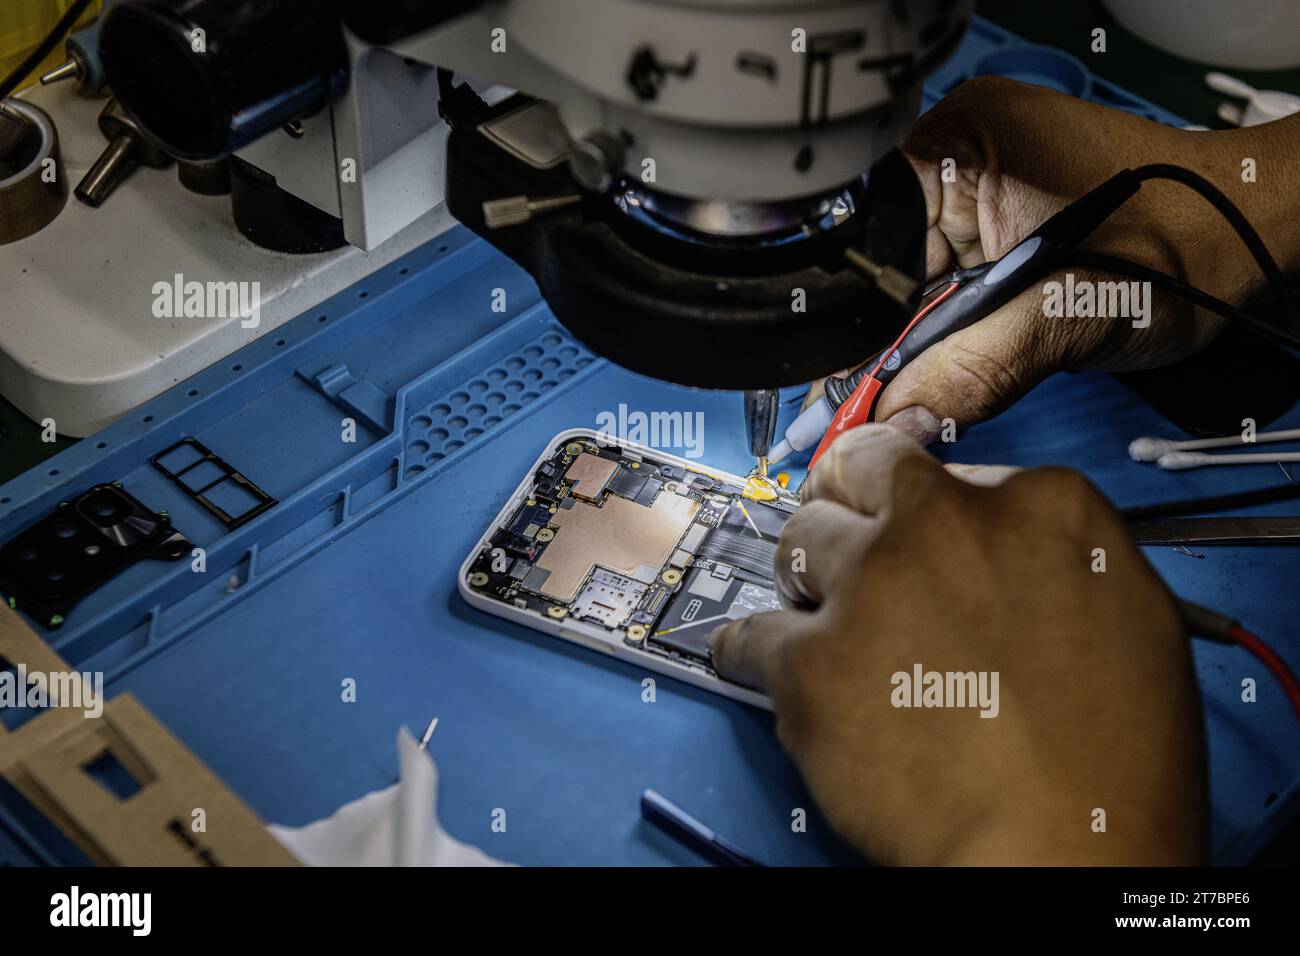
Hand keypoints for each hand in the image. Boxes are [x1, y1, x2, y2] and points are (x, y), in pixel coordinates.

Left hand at [709, 425, 1205, 864]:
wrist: (1058, 849)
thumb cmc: (1112, 764)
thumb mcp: (1130, 618)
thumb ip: (1049, 556)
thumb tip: (1001, 546)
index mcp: (1039, 505)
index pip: (943, 469)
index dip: (922, 509)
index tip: (909, 530)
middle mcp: (946, 524)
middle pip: (858, 473)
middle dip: (845, 501)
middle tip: (844, 540)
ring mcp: (870, 586)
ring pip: (798, 542)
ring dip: (806, 579)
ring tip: (825, 622)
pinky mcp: (810, 659)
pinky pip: (747, 634)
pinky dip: (747, 651)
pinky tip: (759, 664)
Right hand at [879, 77, 1299, 442]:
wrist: (1245, 234)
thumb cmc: (1185, 240)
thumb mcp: (1067, 312)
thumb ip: (972, 370)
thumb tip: (896, 419)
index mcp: (959, 141)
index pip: (862, 236)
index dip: (851, 317)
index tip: (850, 384)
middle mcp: (955, 154)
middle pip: (877, 263)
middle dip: (887, 336)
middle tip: (889, 399)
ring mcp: (971, 187)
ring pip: (906, 283)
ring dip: (922, 336)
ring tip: (948, 368)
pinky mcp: (988, 221)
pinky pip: (939, 285)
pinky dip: (947, 329)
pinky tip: (967, 352)